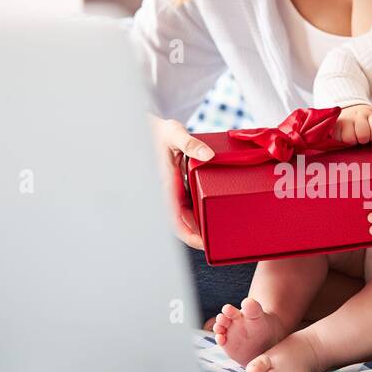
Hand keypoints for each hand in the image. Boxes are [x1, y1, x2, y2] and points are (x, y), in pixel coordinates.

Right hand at [149, 115, 213, 247]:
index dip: (187, 233)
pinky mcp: (180, 184)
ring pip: (188, 213)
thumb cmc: (159, 131)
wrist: (150, 129)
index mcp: (165, 184)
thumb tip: (208, 155)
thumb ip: (190, 143)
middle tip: (219, 241)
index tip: (201, 242)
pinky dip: (202, 208)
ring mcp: (175, 189)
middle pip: (183, 220)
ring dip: (201, 223)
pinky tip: (216, 212)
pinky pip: (191, 201)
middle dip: (198, 234)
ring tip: (221, 231)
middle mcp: (169, 191)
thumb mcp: (174, 133)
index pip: (174, 216)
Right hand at [335, 103, 371, 145]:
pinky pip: (337, 138)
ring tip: (351, 138)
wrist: (350, 112)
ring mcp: (345, 118)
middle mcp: (358, 114)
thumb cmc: (366, 126)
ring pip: (349, 138)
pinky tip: (342, 136)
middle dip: (362, 140)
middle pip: (363, 135)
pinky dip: (340, 141)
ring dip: (350, 142)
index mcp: (371, 115)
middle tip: (360, 138)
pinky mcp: (333, 123)